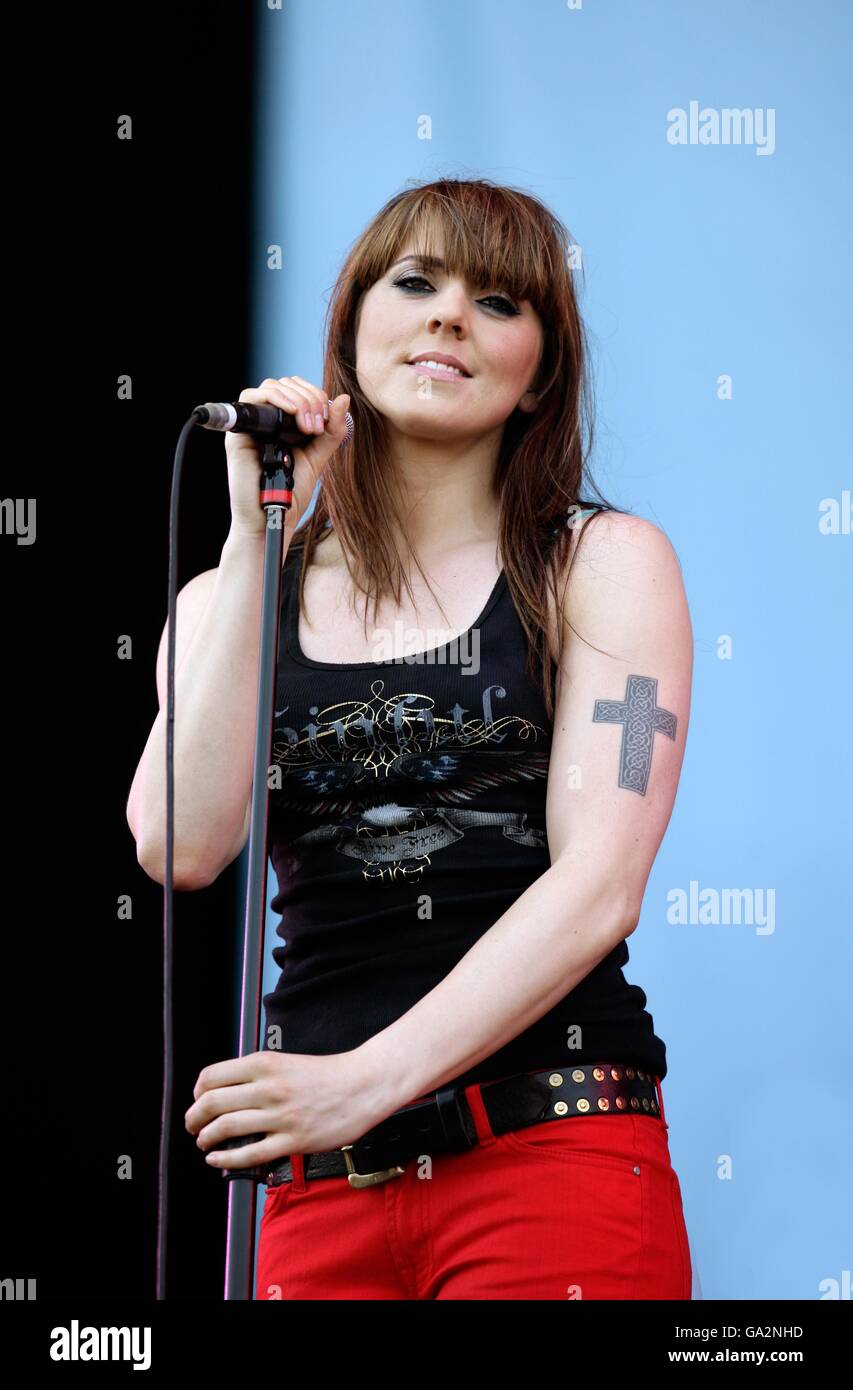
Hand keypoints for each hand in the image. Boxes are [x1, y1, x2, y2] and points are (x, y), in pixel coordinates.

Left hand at [184, 1048, 389, 1169]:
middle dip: (193, 1118)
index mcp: (265, 1063)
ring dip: (206, 1138)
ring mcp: (281, 1115)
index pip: (212, 1076)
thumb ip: (257, 1074)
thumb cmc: (327, 1074)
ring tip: (204, 1142)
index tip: (197, 1100)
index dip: (197, 1092)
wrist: (364, 1085)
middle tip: (192, 1125)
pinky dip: (226, 1159)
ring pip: (226, 1128)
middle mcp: (269, 1087)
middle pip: (212, 1103)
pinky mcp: (294, 1140)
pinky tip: (217, 1159)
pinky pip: (250, 1153)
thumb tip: (225, 1091)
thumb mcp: (286, 1061)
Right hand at [225, 377, 350, 537]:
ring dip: (296, 398)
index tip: (327, 419)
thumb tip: (343, 399)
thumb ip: (331, 431)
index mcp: (283, 424)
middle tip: (318, 425)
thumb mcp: (318, 457)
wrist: (275, 516)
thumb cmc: (292, 493)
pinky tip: (292, 413)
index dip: (315, 395)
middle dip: (309, 397)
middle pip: (286, 384)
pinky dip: (275, 399)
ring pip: (270, 386)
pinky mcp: (238, 433)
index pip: (298, 389)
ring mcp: (251, 426)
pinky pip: (250, 399)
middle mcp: (266, 421)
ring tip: (308, 426)